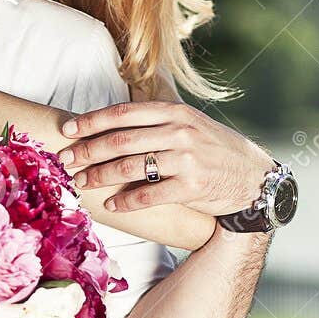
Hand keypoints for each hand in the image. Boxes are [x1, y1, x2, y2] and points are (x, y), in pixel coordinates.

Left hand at [56, 101, 275, 217]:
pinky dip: (126, 201)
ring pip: (131, 166)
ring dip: (100, 176)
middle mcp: (179, 132)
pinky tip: (111, 204)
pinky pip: (149, 195)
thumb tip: (113, 121)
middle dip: (88, 150)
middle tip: (65, 159)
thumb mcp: (190, 123)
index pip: (123, 113)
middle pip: (121, 140)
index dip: (91, 121)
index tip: (67, 130)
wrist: (254, 179)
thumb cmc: (214, 150)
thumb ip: (157, 120)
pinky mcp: (192, 187)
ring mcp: (186, 159)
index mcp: (175, 112)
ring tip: (81, 182)